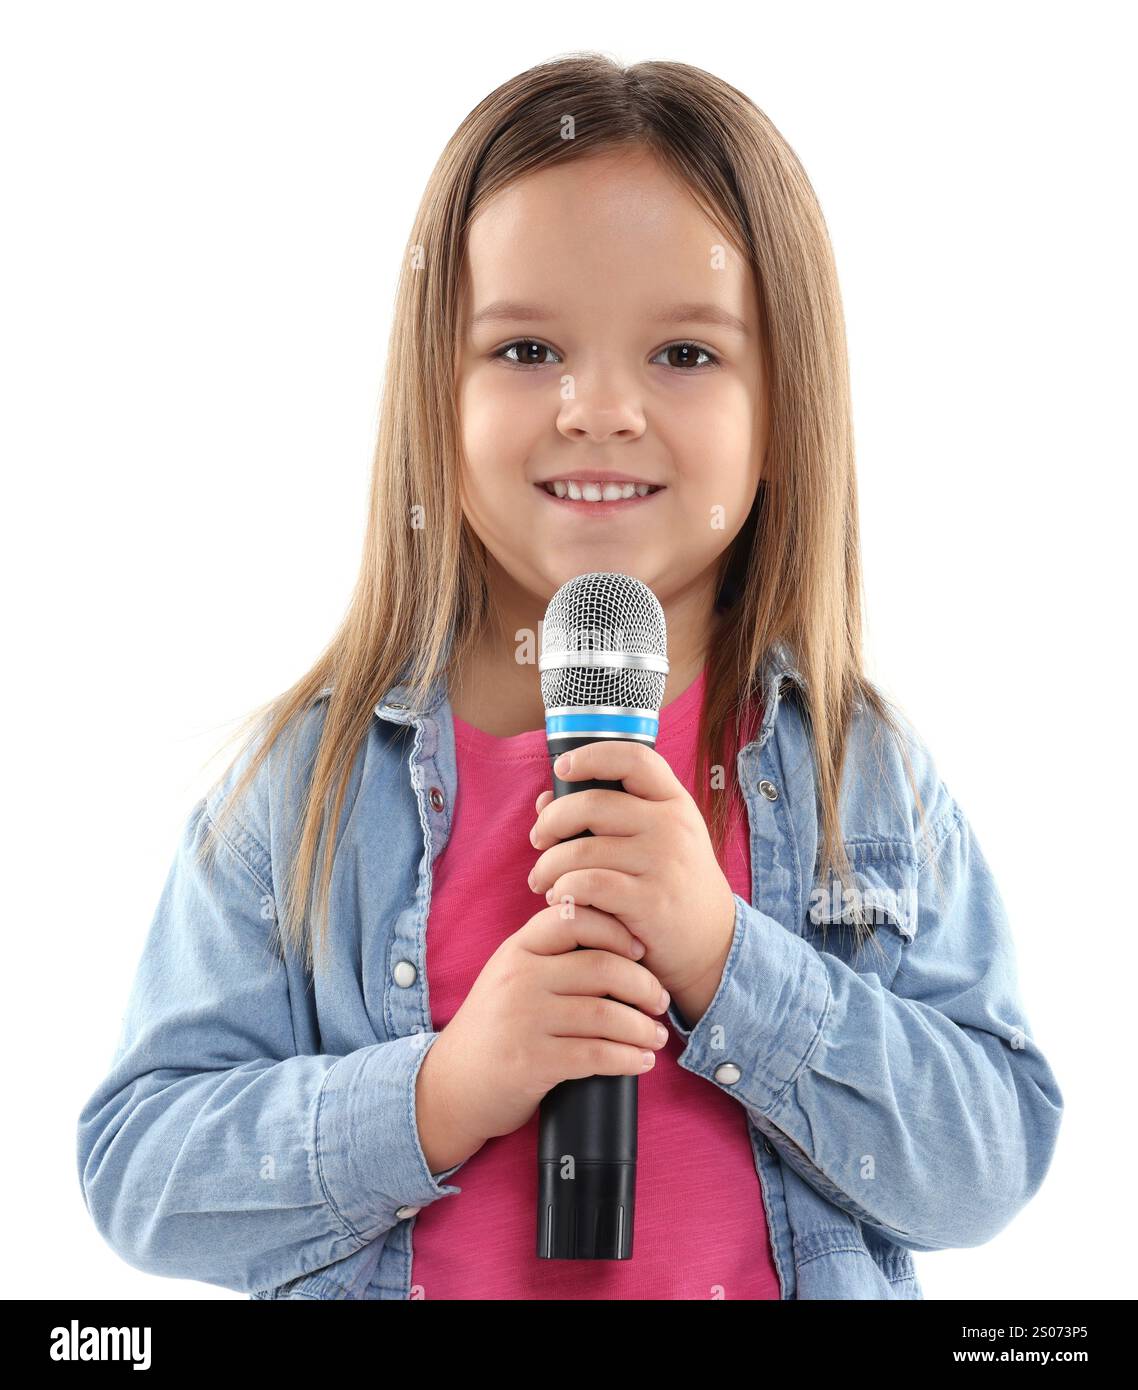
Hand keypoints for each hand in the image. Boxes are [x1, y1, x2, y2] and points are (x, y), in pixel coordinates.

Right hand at [417, 903, 671, 1164]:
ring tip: (657, 1036)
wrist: (450, 1085)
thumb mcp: (511, 976)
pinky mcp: (531, 1062)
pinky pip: (596, 1054)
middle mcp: (519, 977)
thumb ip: (549, 955)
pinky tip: (641, 1061)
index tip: (641, 951)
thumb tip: (619, 943)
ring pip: (605, 1014)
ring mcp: (524, 1019)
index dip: (616, 930)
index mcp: (518, 949)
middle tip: (660, 1000)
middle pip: (602, 966)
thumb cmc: (494, 1028)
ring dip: (643, 1027)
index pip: (574, 917)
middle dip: (644, 985)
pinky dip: (628, 1058)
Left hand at [528, 741, 737, 1023]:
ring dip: (548, 865)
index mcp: (673, 801)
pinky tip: (559, 898)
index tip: (562, 767)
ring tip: (541, 879)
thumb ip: (606, 817)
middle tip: (538, 839)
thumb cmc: (671, 884)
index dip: (591, 755)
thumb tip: (544, 800)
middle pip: (591, 804)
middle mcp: (672, 825)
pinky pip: (588, 884)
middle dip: (551, 821)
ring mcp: (664, 862)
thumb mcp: (655, 841)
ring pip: (581, 849)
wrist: (713, 943)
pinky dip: (564, 890)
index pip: (633, 758)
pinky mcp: (651, 901)